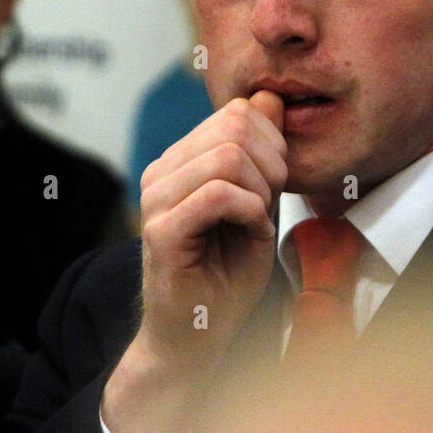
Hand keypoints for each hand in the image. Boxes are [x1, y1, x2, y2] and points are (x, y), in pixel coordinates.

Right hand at [103, 90, 286, 432]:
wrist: (196, 337)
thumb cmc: (227, 273)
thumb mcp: (259, 202)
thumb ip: (263, 154)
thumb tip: (270, 96)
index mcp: (181, 160)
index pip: (239, 112)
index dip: (275, 144)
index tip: (275, 186)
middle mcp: (162, 171)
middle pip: (236, 126)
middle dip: (273, 165)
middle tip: (269, 206)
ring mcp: (156, 199)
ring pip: (229, 156)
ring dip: (262, 191)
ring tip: (257, 222)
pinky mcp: (161, 230)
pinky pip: (219, 194)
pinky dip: (250, 211)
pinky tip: (249, 232)